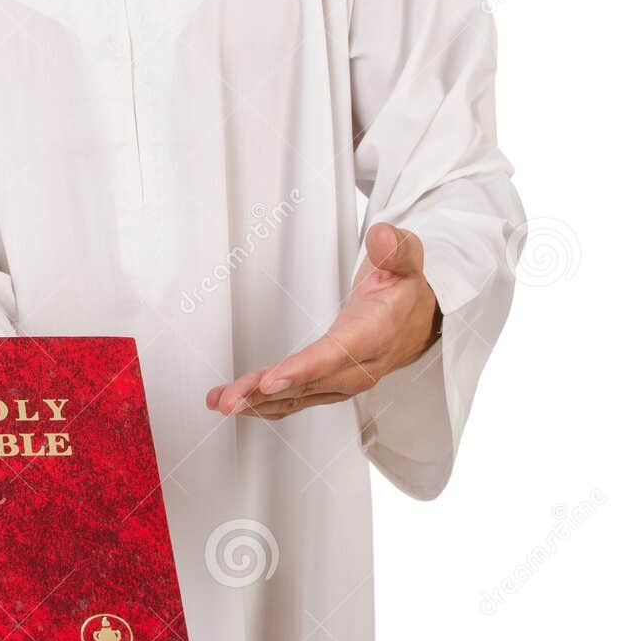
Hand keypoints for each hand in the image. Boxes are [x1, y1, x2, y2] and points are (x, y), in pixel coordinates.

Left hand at [206, 222, 441, 419]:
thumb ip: (394, 248)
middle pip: (308, 382)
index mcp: (376, 334)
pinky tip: (238, 405)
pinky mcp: (331, 386)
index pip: (337, 354)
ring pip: (297, 395)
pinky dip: (265, 405)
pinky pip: (297, 399)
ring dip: (256, 402)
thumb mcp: (408, 258)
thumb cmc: (406, 287)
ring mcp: (344, 381)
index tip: (272, 380)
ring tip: (220, 401)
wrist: (420, 319)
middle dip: (265, 391)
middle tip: (228, 399)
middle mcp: (360, 366)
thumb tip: (379, 235)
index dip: (304, 369)